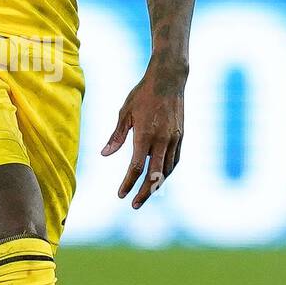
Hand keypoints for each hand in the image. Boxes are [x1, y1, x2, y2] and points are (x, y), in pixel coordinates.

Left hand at [101, 58, 185, 207]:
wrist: (169, 79)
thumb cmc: (143, 94)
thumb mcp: (125, 113)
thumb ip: (117, 136)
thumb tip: (105, 154)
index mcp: (146, 135)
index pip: (136, 167)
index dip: (128, 183)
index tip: (120, 194)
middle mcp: (162, 140)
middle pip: (154, 175)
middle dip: (144, 192)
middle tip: (134, 205)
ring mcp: (174, 139)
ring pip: (167, 169)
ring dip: (157, 184)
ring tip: (146, 193)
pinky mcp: (181, 136)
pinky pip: (175, 160)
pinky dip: (167, 171)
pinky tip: (160, 176)